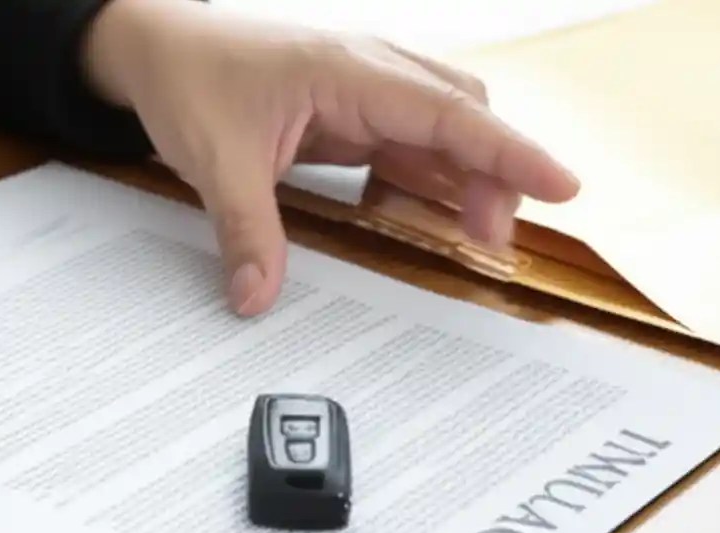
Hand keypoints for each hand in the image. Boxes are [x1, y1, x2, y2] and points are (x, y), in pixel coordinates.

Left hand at [84, 0, 580, 314]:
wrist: (157, 47)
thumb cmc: (189, 78)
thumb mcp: (215, 159)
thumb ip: (245, 231)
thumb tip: (257, 298)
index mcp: (350, 71)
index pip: (450, 114)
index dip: (511, 152)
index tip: (562, 186)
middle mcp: (370, 74)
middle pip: (462, 120)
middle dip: (494, 177)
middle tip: (491, 243)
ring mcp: (363, 91)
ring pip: (442, 132)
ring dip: (466, 181)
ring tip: (476, 239)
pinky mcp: (350, 113)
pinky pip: (408, 146)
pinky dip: (430, 180)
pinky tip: (435, 215)